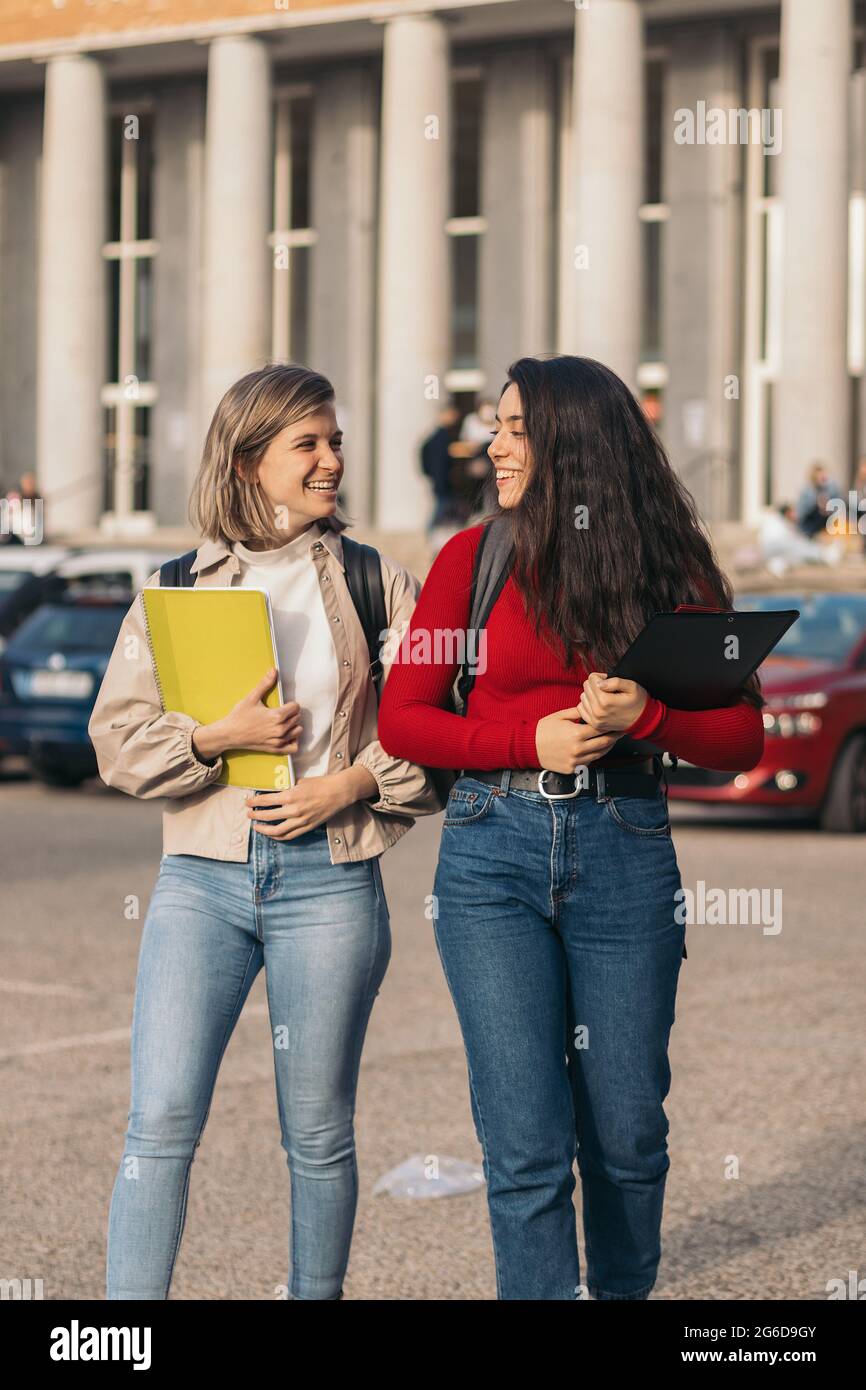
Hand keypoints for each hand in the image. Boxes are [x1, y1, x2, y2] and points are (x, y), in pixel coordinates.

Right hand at [192, 668, 301, 762]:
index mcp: (277, 716)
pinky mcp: (275, 749)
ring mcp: (278, 741)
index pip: (296, 707)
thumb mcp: (251, 698)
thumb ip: (264, 684)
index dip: (291, 704)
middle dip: (292, 713)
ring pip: (298, 731)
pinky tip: (287, 735)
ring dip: (294, 725)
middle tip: (281, 712)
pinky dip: (293, 741)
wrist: (229, 734)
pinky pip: (293, 747)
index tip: (283, 704)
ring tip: (284, 722)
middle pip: (297, 718)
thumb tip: (274, 670)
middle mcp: (280, 729)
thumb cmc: (239, 715)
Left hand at [246, 766, 377, 839]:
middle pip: (268, 816)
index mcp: (290, 796)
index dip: (254, 802)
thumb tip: (274, 790)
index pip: (266, 801)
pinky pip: (289, 836)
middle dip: (255, 815)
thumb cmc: (320, 784)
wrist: (338, 792)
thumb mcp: (300, 781)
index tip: (248, 802)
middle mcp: (293, 810)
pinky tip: (271, 834)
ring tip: (256, 826)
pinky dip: (277, 836)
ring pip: (276, 831)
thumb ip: (287, 787)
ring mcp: (300, 821)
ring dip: (263, 829)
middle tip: (249, 814)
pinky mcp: (306, 827)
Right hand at [534, 707, 618, 773]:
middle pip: (604, 743)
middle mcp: (578, 749)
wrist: (529, 747)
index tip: (617, 723)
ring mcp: (576, 761)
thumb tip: (590, 708)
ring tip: (612, 740)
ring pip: (599, 754)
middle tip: (621, 732)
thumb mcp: (560, 715)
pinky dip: (595, 755)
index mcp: (576, 733)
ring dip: (607, 747)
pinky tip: (597, 749)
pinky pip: (589, 762)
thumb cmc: (543, 730)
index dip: (611, 726)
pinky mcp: (572, 769)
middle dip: (614, 737)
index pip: (600, 729)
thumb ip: (577, 712)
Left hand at [576, 673, 648, 734]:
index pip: (592, 678)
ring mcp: (595, 719)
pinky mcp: (594, 724)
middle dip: (596, 684)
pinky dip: (588, 704)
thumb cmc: (638, 702)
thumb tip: (599, 683)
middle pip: (586, 686)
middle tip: (608, 688)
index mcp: (605, 701)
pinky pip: (581, 708)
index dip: (601, 676)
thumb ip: (615, 682)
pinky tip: (598, 704)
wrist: (642, 720)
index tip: (609, 681)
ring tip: (604, 697)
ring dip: (591, 694)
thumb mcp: (632, 686)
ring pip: (582, 697)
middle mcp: (598, 711)